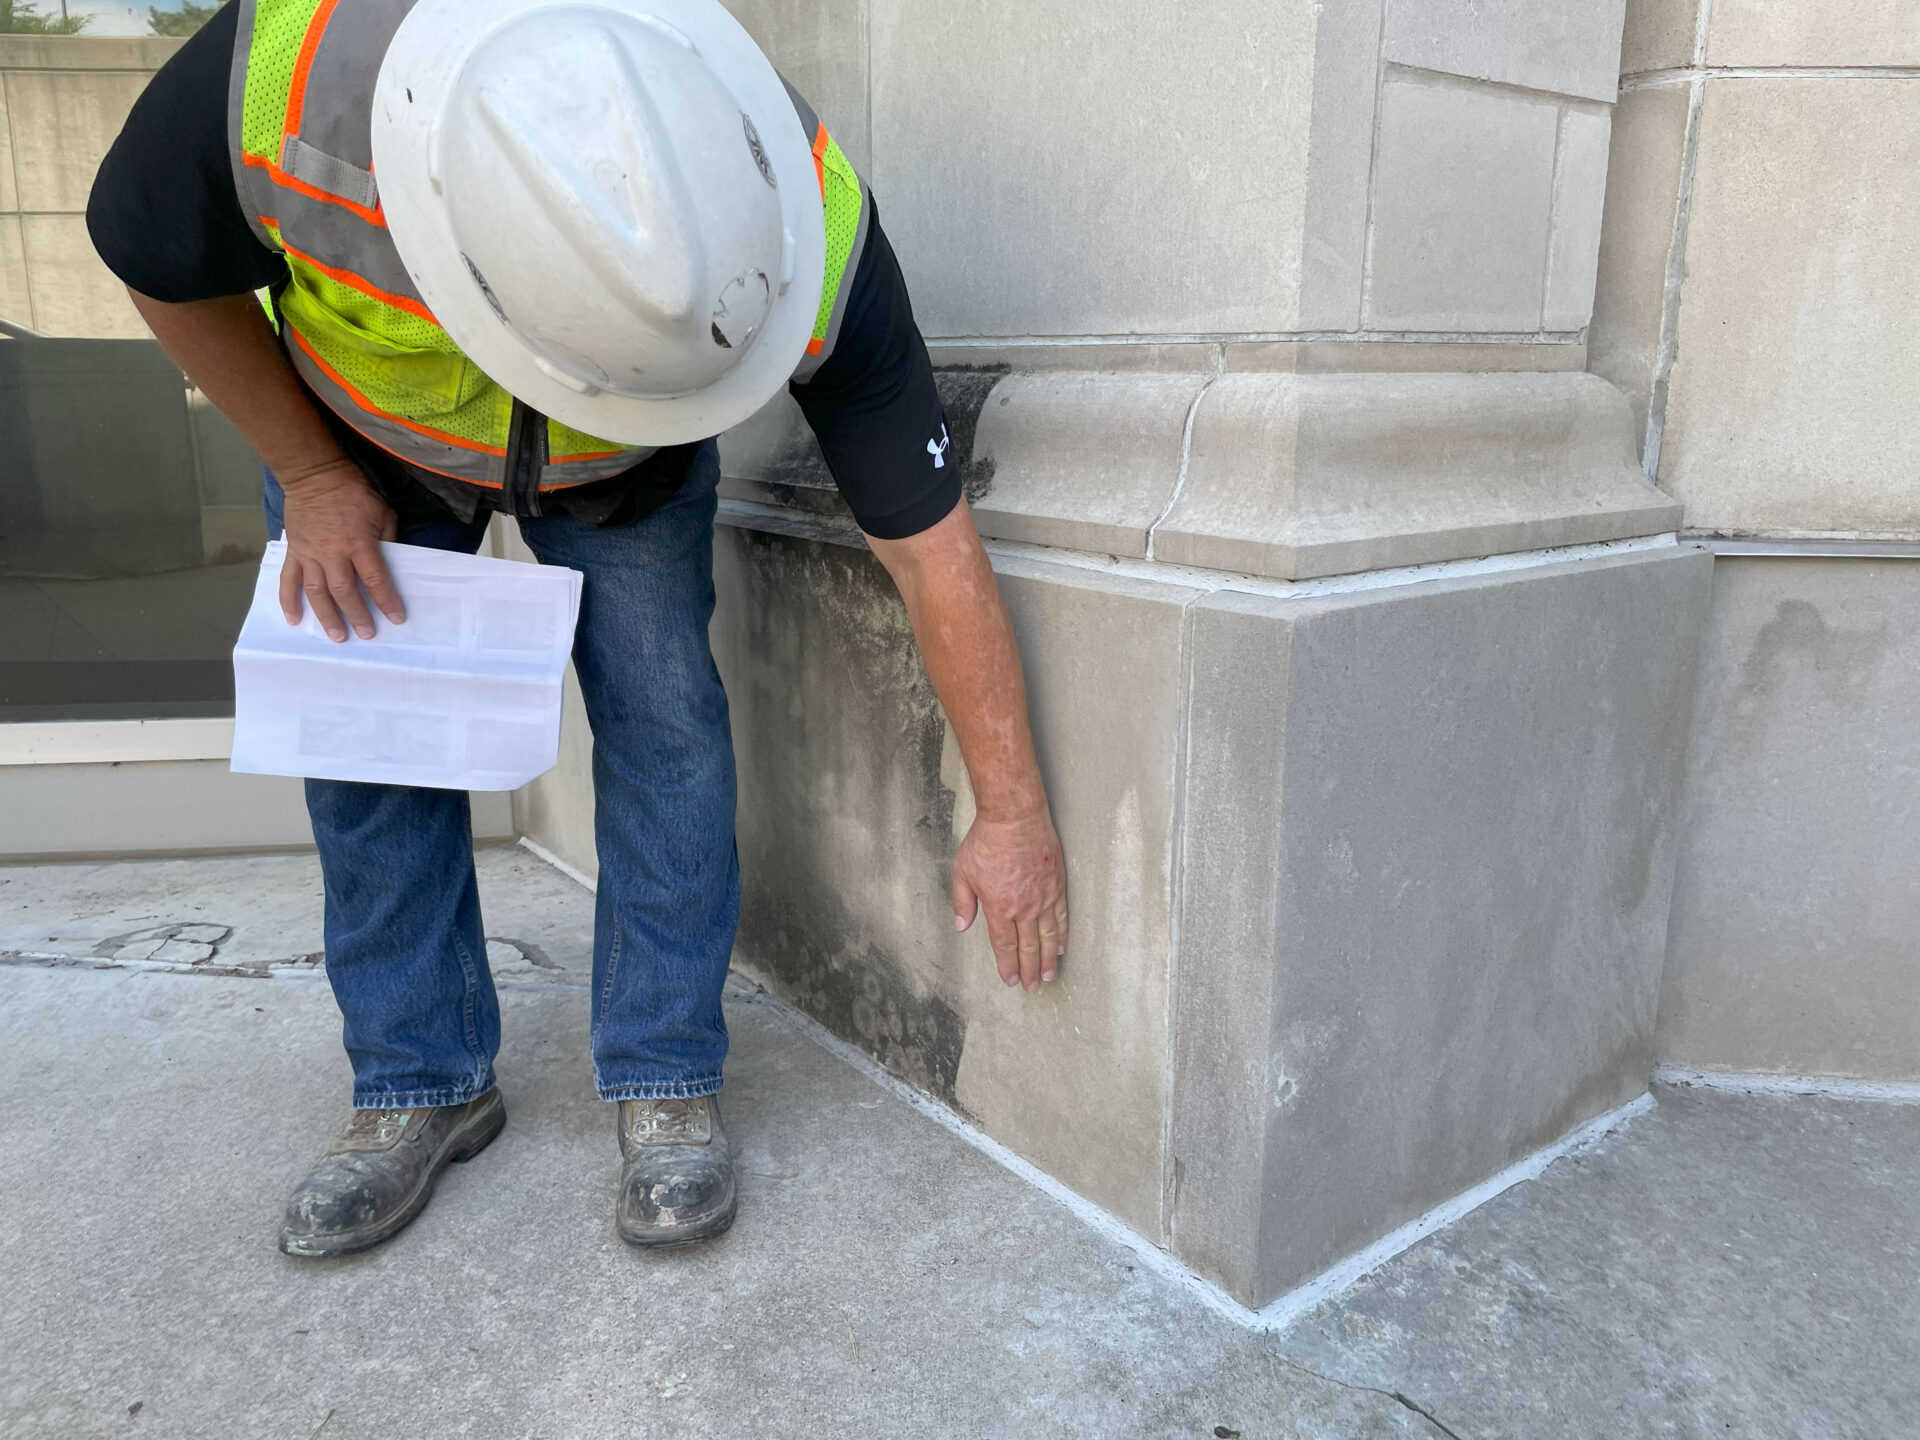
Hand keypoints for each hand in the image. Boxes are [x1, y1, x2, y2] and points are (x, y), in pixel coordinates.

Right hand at [277, 461, 404, 641]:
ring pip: (316, 592)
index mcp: (359, 544)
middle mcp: (333, 553)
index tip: (396, 618)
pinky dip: (288, 601)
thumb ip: (387, 541)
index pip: (376, 580)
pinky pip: (289, 580)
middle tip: (366, 635)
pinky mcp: (294, 551)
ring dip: (326, 617)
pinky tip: (294, 620)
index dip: (387, 601)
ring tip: (337, 636)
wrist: (315, 476)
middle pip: (344, 592)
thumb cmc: (354, 493)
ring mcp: (310, 554)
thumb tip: (391, 565)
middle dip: (357, 616)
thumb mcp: (382, 513)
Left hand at [951, 809, 1068, 992]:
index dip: (1008, 965)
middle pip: (1028, 947)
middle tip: (1033, 988)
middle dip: (1030, 970)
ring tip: (1050, 976)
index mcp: (998, 907)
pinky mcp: (1057, 885)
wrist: (1015, 817)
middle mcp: (1024, 907)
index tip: (1011, 980)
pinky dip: (1063, 934)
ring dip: (1048, 959)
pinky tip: (1062, 947)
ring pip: (1048, 936)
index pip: (1004, 945)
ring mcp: (1043, 897)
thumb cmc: (986, 841)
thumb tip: (962, 926)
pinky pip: (1062, 916)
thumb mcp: (962, 872)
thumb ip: (962, 902)